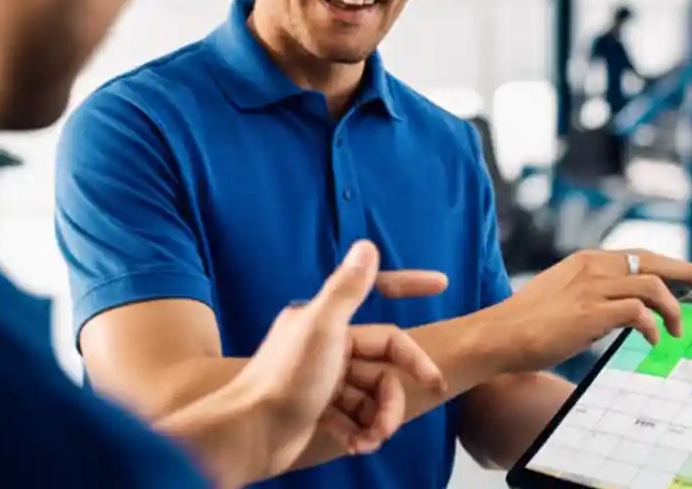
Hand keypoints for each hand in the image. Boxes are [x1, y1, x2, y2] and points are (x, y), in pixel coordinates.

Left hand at [226, 240, 446, 471]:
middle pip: (383, 365)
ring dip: (377, 420)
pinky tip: (354, 446)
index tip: (443, 284)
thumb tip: (368, 244)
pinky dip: (359, 432)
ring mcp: (322, 380)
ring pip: (372, 395)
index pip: (379, 294)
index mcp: (327, 322)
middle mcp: (326, 346)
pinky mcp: (317, 410)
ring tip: (369, 441)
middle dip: (392, 397)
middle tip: (390, 425)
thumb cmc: (285, 380)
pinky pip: (354, 417)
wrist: (248, 436)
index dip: (410, 286)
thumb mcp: (322, 328)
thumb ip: (346, 288)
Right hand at [487, 248, 691, 371]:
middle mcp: (594, 266)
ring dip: (674, 309)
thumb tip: (626, 313)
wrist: (499, 336)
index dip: (672, 264)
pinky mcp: (593, 311)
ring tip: (676, 331)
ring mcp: (594, 287)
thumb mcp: (565, 299)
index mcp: (587, 261)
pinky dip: (653, 326)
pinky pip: (640, 312)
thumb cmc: (527, 325)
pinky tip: (653, 340)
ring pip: (654, 285)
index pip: (641, 255)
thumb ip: (595, 297)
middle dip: (691, 271)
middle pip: (656, 261)